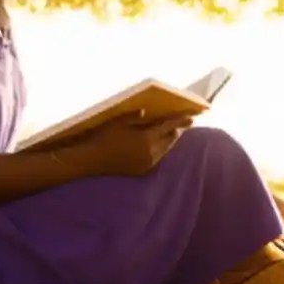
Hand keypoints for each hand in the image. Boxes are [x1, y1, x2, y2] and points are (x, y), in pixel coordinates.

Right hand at [72, 111, 193, 176]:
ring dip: (169, 141)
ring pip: (165, 150)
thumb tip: (147, 112)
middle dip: (177, 131)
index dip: (181, 121)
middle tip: (182, 123)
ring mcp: (147, 163)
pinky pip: (157, 158)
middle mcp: (150, 152)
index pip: (169, 127)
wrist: (92, 160)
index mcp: (146, 138)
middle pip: (170, 140)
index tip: (192, 117)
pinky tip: (158, 145)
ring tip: (172, 133)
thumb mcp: (119, 121)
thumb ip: (135, 116)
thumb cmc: (104, 137)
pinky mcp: (142, 171)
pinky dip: (161, 150)